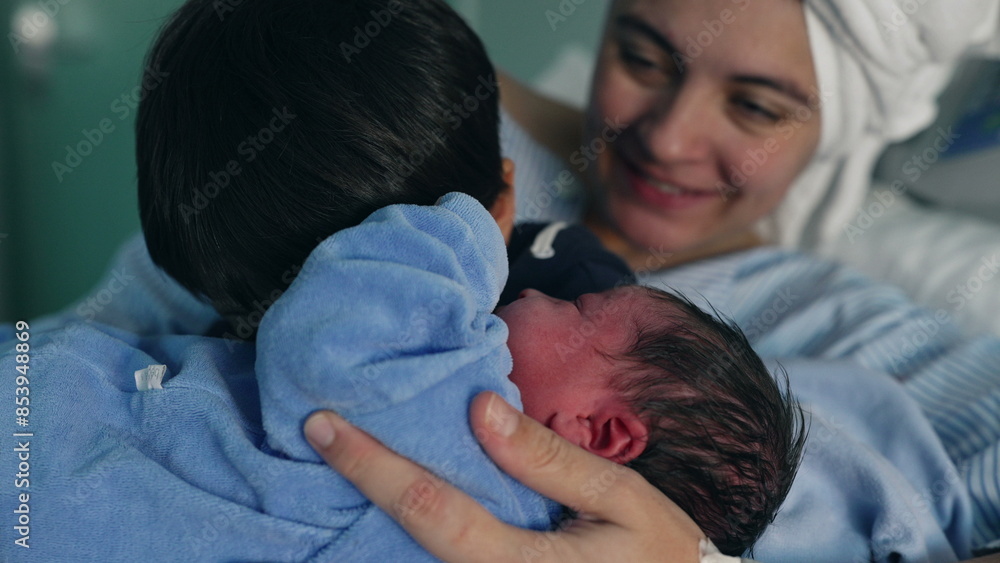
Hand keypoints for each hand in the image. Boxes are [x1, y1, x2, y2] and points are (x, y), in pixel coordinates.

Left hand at [304, 391, 705, 562]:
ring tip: (338, 462)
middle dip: (354, 493)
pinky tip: (392, 495)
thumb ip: (548, 459)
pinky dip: (404, 541)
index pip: (430, 509)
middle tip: (314, 437)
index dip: (371, 466)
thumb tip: (480, 409)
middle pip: (401, 547)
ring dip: (367, 521)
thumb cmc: (660, 556)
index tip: (322, 425)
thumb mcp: (620, 499)